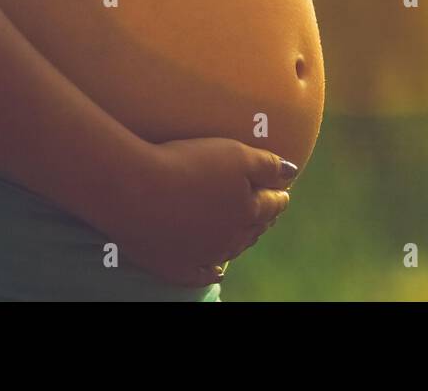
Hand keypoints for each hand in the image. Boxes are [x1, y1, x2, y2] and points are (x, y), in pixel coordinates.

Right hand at [105, 137, 297, 287]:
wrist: (135, 191)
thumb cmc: (186, 164)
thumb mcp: (235, 153)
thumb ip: (267, 164)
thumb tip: (292, 172)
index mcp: (247, 209)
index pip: (271, 204)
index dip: (278, 196)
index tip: (282, 192)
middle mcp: (230, 237)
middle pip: (254, 228)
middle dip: (263, 218)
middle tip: (267, 211)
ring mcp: (203, 255)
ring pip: (231, 250)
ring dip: (242, 240)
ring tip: (248, 233)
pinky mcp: (176, 266)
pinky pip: (200, 274)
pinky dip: (212, 272)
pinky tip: (218, 271)